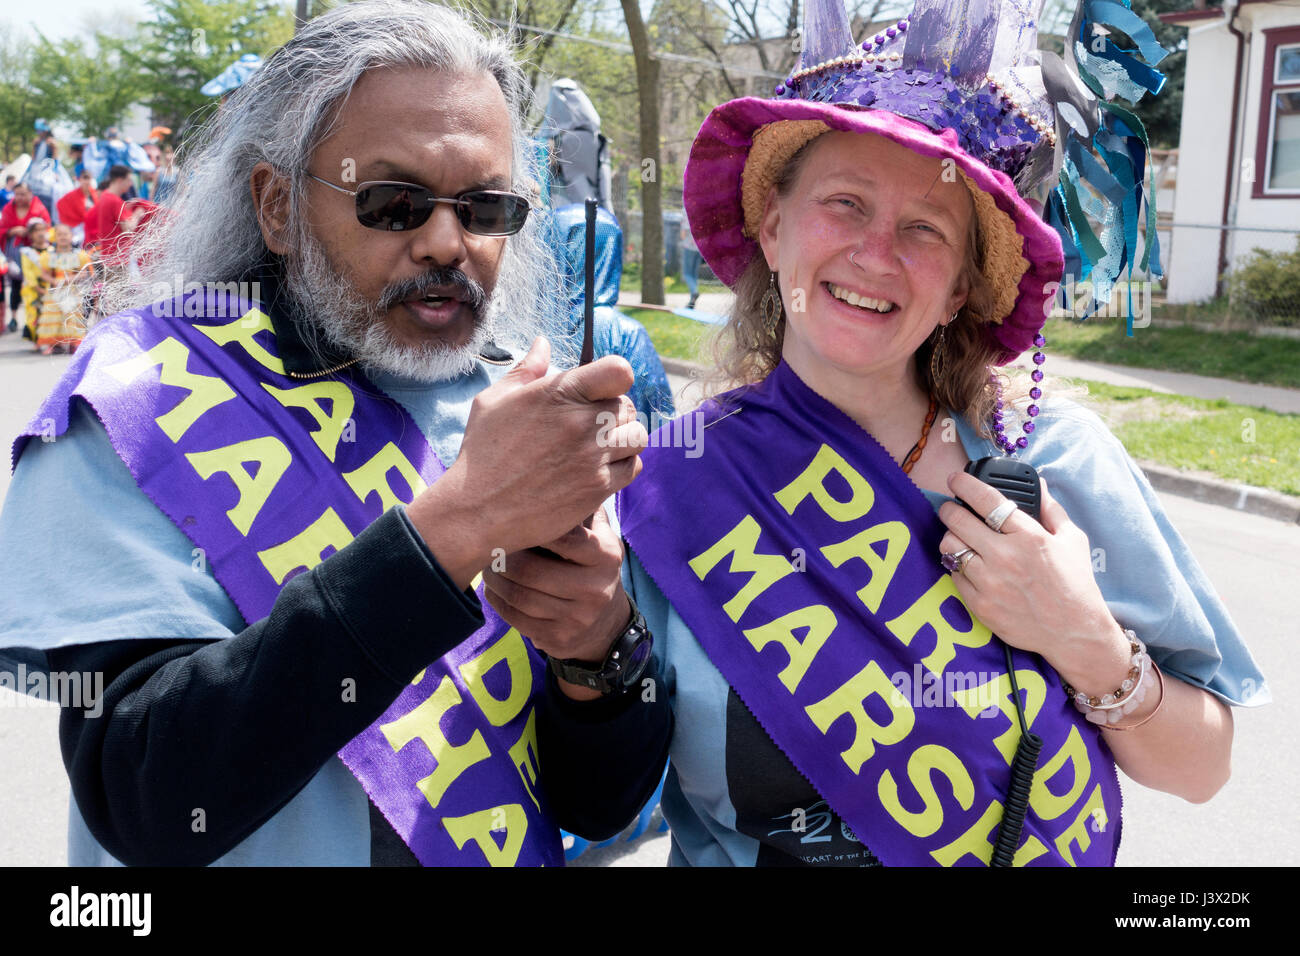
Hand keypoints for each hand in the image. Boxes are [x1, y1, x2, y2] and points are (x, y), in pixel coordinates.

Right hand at [407, 336, 646, 588]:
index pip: (619, 371)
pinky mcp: (598, 488)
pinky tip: (600, 469)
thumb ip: (526, 369)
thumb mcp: (494, 401)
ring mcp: (594, 457)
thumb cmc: (482, 453)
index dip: (614, 378)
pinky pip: (632, 468)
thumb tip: (543, 343)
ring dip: (623, 439)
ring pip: (637, 437)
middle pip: (628, 406)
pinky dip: (622, 467)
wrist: (477, 510)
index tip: (601, 389)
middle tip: (591, 425)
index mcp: (560, 393)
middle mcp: (583, 423)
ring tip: (600, 447)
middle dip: (613, 412)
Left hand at [482, 507, 630, 699]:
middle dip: (502, 559)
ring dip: (494, 581)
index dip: (531, 528)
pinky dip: (498, 602)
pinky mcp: (559, 639)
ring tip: (487, 567)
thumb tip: (549, 475)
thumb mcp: (598, 536)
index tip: (511, 520)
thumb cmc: (589, 565)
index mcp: (606, 555)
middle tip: (487, 549)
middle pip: (531, 571)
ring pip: (520, 596)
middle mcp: (597, 588)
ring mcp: (578, 618)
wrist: (604, 624)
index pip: (563, 537)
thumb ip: (580, 509)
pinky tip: (494, 590)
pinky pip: (516, 619)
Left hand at [936, 471, 1130, 696]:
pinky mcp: (979, 605)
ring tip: (958, 537)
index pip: (987, 501)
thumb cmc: (1075, 584)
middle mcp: (1006, 557)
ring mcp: (990, 582)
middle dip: (949, 509)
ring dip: (950, 537)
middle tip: (950, 508)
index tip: (955, 479)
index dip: (965, 485)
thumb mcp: (1072, 541)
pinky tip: (968, 564)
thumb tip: (1040, 483)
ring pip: (949, 547)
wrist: (1075, 632)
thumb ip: (1052, 510)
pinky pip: (953, 575)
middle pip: (958, 521)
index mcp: (1029, 537)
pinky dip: (957, 566)